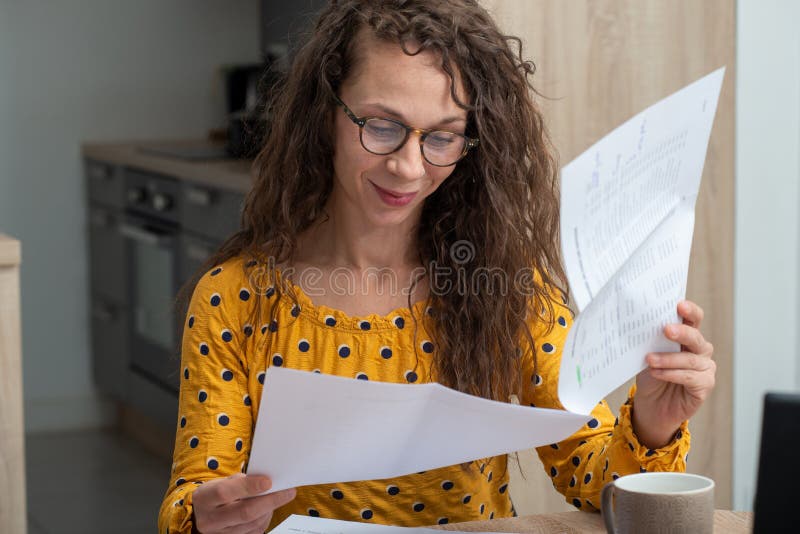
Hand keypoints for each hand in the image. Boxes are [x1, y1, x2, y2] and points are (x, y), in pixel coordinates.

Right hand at [192, 473, 296, 533]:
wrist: (202, 514)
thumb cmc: (215, 493)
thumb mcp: (220, 482)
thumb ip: (240, 481)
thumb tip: (267, 482)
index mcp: (205, 498)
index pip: (225, 493)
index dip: (249, 487)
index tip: (268, 481)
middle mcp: (210, 519)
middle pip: (244, 512)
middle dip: (270, 501)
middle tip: (287, 492)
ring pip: (252, 524)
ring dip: (270, 510)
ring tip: (279, 498)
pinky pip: (254, 532)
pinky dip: (265, 520)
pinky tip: (269, 510)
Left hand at [633, 300, 715, 448]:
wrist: (651, 405)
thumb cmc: (651, 375)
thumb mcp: (648, 353)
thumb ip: (652, 340)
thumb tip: (644, 324)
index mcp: (687, 336)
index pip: (694, 319)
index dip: (690, 311)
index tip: (679, 305)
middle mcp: (700, 350)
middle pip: (695, 337)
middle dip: (681, 332)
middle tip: (666, 329)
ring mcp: (705, 368)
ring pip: (690, 359)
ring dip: (668, 359)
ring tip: (649, 359)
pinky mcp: (705, 385)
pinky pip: (689, 377)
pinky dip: (671, 374)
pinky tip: (656, 373)